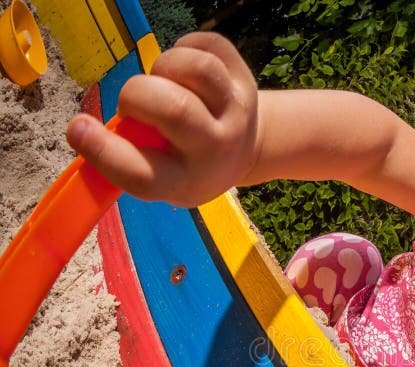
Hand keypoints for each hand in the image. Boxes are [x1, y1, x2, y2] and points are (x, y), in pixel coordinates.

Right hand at [66, 32, 259, 206]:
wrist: (243, 150)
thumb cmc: (186, 162)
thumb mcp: (159, 176)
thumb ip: (125, 157)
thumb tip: (84, 132)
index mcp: (187, 183)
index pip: (140, 174)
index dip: (102, 151)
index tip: (78, 129)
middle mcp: (217, 150)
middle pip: (174, 109)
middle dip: (135, 94)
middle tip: (136, 103)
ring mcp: (236, 112)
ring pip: (197, 69)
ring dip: (163, 67)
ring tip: (162, 83)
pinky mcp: (246, 80)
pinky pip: (208, 45)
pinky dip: (184, 48)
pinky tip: (181, 71)